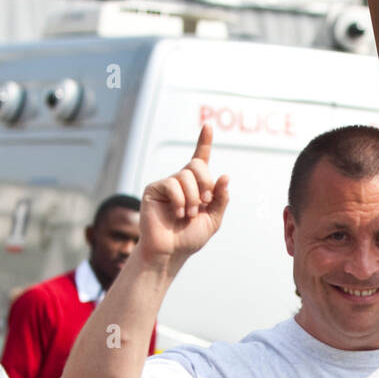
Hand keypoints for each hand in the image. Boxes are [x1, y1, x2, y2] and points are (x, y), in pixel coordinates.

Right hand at [138, 123, 229, 268]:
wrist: (170, 252)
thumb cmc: (189, 238)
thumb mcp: (213, 220)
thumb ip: (220, 199)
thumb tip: (224, 176)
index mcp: (196, 186)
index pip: (200, 159)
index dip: (204, 142)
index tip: (208, 125)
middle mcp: (181, 181)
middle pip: (197, 165)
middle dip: (206, 184)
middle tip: (204, 203)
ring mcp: (167, 184)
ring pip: (186, 176)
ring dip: (193, 198)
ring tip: (188, 215)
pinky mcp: (154, 189)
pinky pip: (172, 184)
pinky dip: (179, 200)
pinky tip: (177, 213)